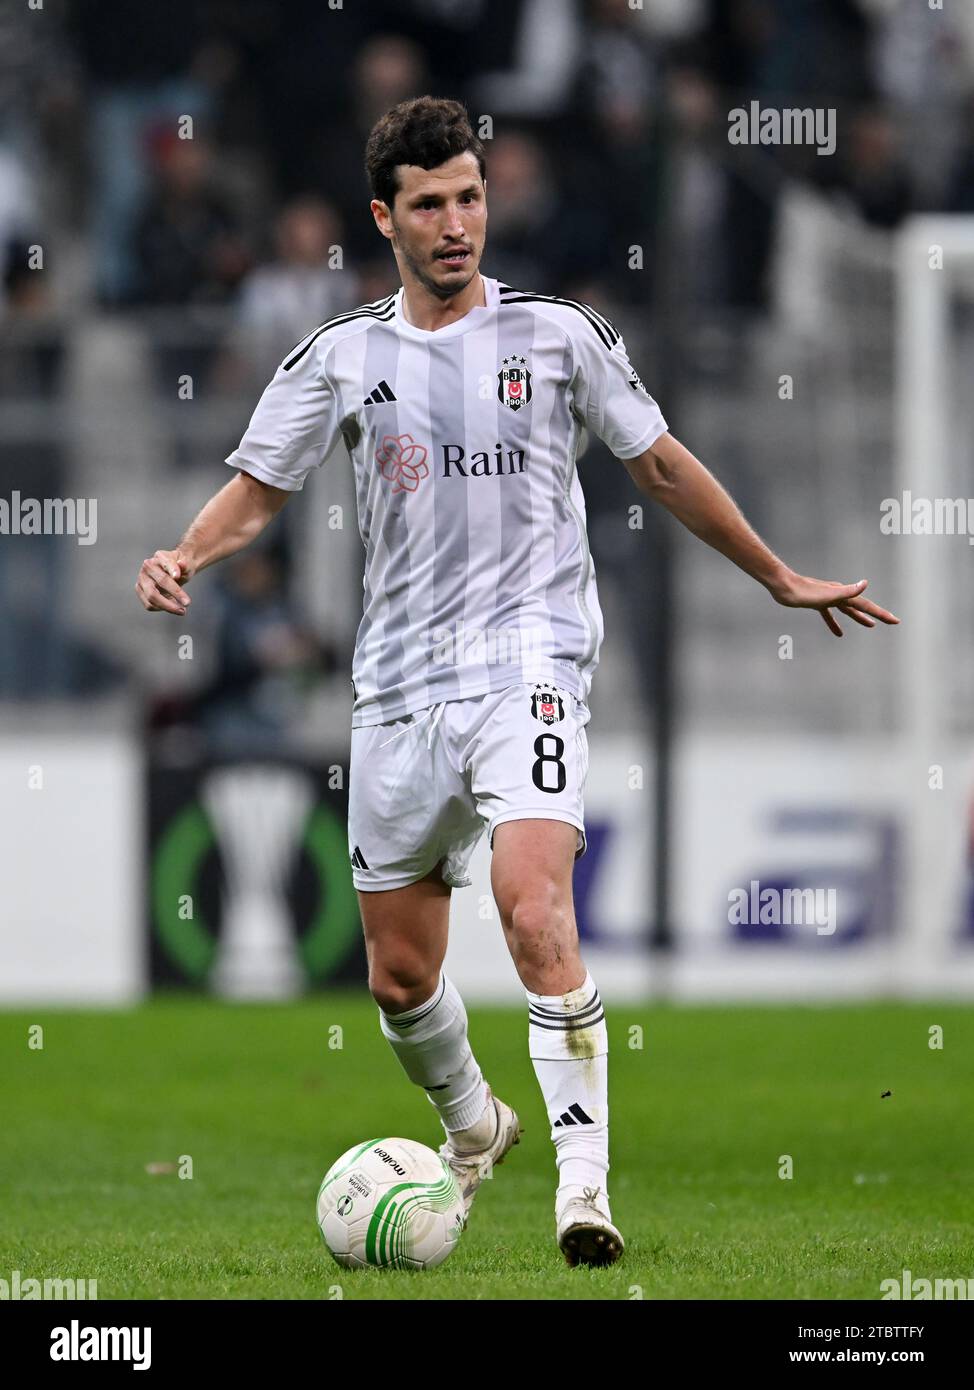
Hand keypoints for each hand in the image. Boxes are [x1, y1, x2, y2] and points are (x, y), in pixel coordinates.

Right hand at [135, 548, 194, 615]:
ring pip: (152, 597)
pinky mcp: (140, 590)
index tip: (177, 576)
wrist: (173, 572)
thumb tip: (182, 564)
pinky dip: (161, 608)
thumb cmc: (180, 568)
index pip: (167, 563)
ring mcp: (142, 579)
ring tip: (182, 610)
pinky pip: (149, 604)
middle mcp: (148, 567)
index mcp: (160, 557)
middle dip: (175, 594)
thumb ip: (185, 565)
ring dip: (168, 606)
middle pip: (160, 582)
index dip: (172, 569)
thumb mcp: (187, 565)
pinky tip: (172, 606)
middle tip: (187, 603)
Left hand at [770, 571, 899, 636]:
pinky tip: (838, 633)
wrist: (783, 586)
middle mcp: (838, 594)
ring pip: (847, 610)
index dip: (881, 613)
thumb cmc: (803, 591)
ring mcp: (827, 598)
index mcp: (843, 594)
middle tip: (891, 621)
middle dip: (876, 614)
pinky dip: (835, 623)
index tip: (895, 621)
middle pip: (861, 606)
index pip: (866, 605)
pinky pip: (829, 615)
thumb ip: (847, 590)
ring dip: (859, 617)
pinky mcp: (816, 603)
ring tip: (871, 626)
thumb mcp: (827, 594)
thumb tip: (865, 583)